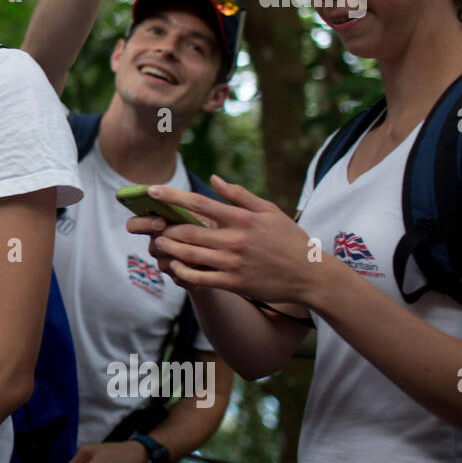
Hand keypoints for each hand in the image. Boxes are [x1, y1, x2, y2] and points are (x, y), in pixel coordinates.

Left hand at [140, 176, 321, 304]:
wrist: (310, 275)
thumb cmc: (289, 239)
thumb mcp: (269, 211)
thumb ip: (239, 195)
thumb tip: (213, 178)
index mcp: (242, 218)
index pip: (199, 203)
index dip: (172, 196)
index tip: (151, 191)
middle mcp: (235, 240)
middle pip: (187, 231)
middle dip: (165, 228)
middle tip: (152, 224)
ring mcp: (233, 263)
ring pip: (188, 255)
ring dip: (168, 249)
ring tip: (158, 243)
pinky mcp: (233, 284)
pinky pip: (199, 278)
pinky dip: (182, 272)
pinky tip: (175, 266)